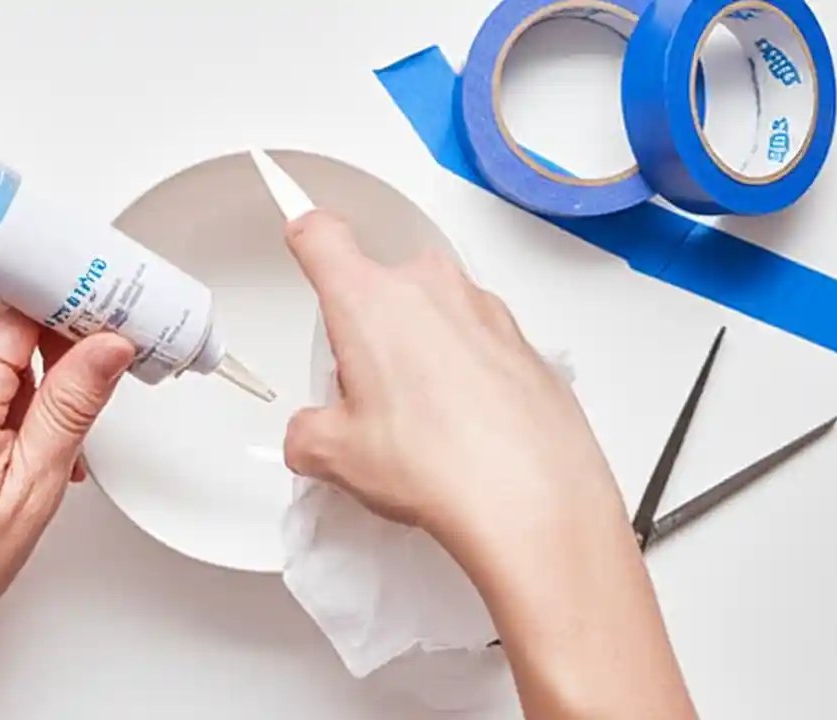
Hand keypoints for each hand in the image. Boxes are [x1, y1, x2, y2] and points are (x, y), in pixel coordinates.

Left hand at [0, 302, 134, 719]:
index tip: (102, 330)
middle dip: (48, 364)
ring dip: (22, 385)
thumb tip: (108, 344)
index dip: (67, 315)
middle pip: (4, 328)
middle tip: (67, 421)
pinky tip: (4, 443)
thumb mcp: (35, 487)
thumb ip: (72, 403)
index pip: (16, 312)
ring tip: (31, 448)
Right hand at [280, 212, 694, 718]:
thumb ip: (307, 431)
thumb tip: (314, 434)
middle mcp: (429, 288)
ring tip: (421, 420)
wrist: (533, 497)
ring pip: (432, 312)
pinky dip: (465, 370)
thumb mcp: (335, 456)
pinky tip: (463, 425)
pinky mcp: (522, 339)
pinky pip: (477, 340)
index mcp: (370, 300)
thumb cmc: (441, 464)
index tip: (303, 243)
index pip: (322, 237)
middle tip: (368, 391)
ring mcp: (483, 309)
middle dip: (369, 330)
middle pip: (380, 286)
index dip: (306, 239)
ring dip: (420, 349)